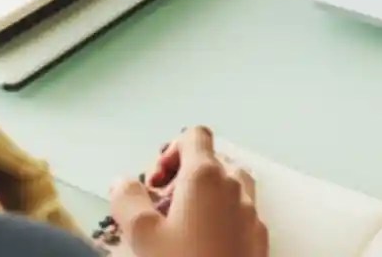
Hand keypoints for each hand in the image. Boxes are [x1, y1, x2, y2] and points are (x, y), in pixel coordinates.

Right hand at [110, 127, 267, 256]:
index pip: (195, 136)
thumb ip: (127, 199)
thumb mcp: (141, 234)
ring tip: (180, 227)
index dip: (170, 151)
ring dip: (205, 197)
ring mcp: (252, 212)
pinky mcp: (259, 237)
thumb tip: (122, 181)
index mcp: (207, 176)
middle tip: (162, 208)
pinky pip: (240, 213)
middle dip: (184, 177)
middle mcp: (236, 187)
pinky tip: (201, 245)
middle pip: (213, 161)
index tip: (154, 183)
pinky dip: (221, 217)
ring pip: (230, 186)